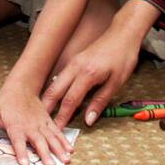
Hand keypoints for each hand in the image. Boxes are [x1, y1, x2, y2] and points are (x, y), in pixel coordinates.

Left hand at [0, 84, 71, 164]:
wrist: (21, 86)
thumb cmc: (5, 101)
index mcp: (15, 126)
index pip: (18, 141)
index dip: (21, 152)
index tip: (25, 163)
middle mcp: (30, 126)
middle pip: (39, 142)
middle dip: (45, 154)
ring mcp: (41, 124)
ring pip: (51, 138)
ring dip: (59, 149)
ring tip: (66, 160)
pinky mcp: (48, 121)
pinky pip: (57, 132)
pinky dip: (64, 140)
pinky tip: (70, 149)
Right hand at [42, 0, 150, 127]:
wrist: (123, 34)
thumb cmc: (123, 57)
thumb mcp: (117, 83)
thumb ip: (100, 102)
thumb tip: (88, 120)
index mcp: (87, 74)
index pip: (70, 100)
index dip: (62, 117)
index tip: (57, 129)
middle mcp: (75, 67)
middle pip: (55, 91)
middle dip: (47, 108)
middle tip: (41, 124)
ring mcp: (73, 63)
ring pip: (54, 83)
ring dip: (48, 99)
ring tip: (43, 113)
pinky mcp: (74, 61)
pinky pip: (59, 77)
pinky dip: (54, 89)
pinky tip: (53, 98)